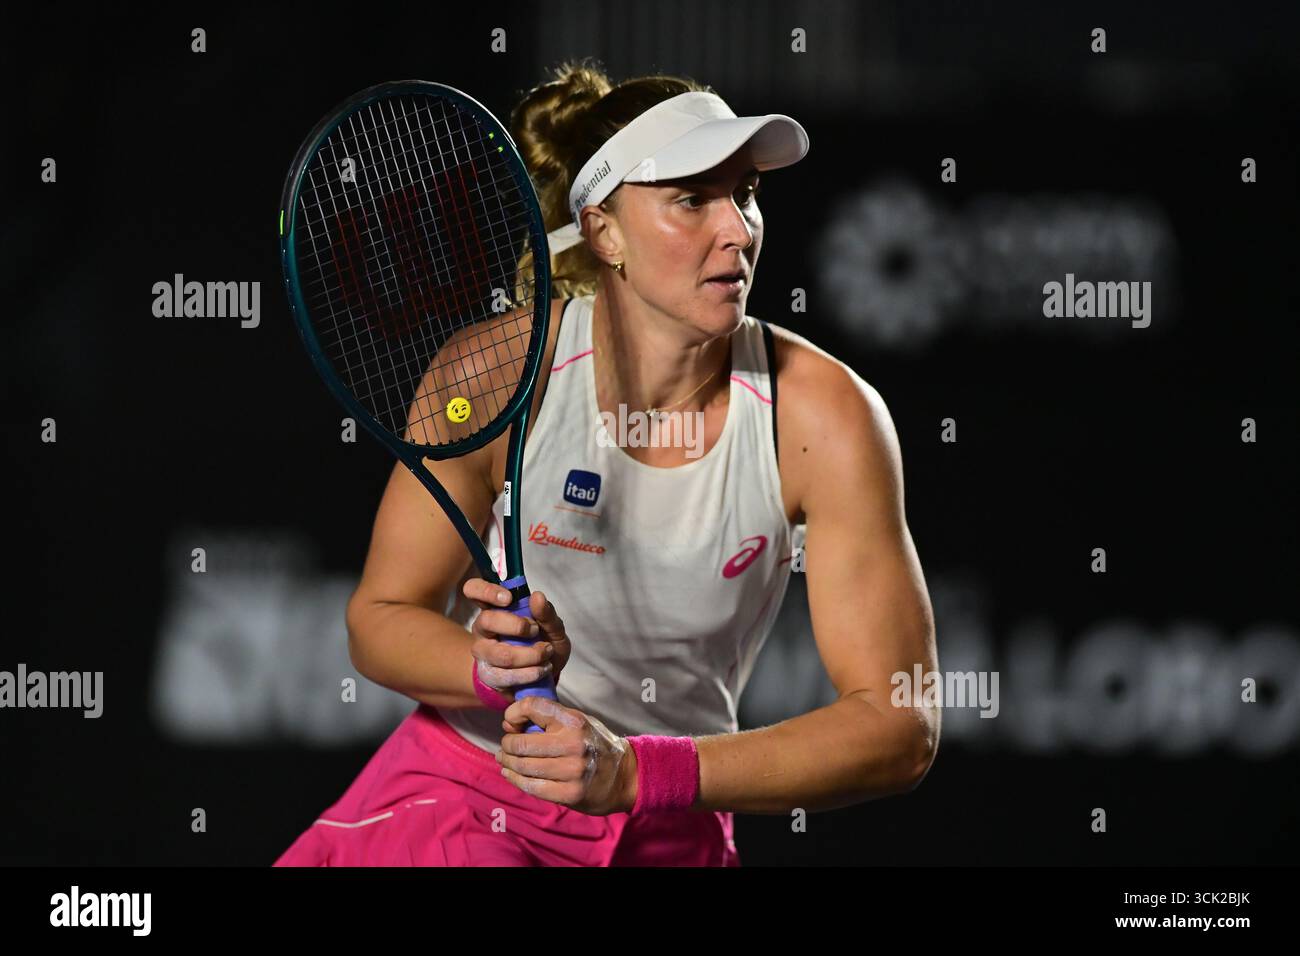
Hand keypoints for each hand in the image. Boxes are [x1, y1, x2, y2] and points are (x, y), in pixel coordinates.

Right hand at [463, 578, 569, 699]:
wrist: (545, 676)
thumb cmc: (544, 642)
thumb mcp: (553, 627)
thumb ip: (546, 613)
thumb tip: (537, 597)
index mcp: (494, 608)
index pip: (474, 590)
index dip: (486, 590)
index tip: (508, 598)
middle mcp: (483, 628)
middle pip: (486, 620)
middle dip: (517, 626)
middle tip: (536, 630)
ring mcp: (483, 653)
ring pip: (500, 654)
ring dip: (530, 655)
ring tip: (546, 653)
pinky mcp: (488, 676)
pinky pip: (505, 676)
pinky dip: (530, 673)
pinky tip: (542, 670)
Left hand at [496, 696, 637, 815]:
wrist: (625, 776)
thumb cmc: (595, 744)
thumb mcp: (578, 722)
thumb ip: (549, 719)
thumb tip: (509, 724)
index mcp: (574, 721)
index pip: (532, 707)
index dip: (513, 713)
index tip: (509, 723)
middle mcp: (572, 744)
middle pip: (521, 743)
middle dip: (507, 745)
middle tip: (505, 747)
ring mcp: (571, 771)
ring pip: (523, 766)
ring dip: (508, 763)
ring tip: (505, 760)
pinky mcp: (569, 793)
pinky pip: (532, 787)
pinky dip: (515, 780)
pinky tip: (511, 775)